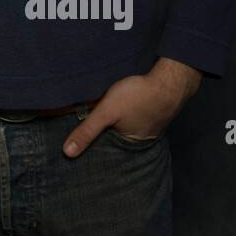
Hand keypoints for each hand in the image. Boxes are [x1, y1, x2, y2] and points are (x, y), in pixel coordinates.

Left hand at [62, 58, 201, 156]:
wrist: (169, 82)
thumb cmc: (138, 97)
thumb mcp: (107, 112)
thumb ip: (87, 131)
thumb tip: (66, 153)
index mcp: (127, 147)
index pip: (102, 151)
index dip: (89, 148)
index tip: (72, 147)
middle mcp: (138, 142)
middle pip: (112, 141)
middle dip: (99, 137)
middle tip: (80, 133)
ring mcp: (146, 129)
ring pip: (121, 130)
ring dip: (112, 126)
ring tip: (95, 121)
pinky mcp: (149, 116)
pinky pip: (131, 120)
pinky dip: (122, 117)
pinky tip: (118, 111)